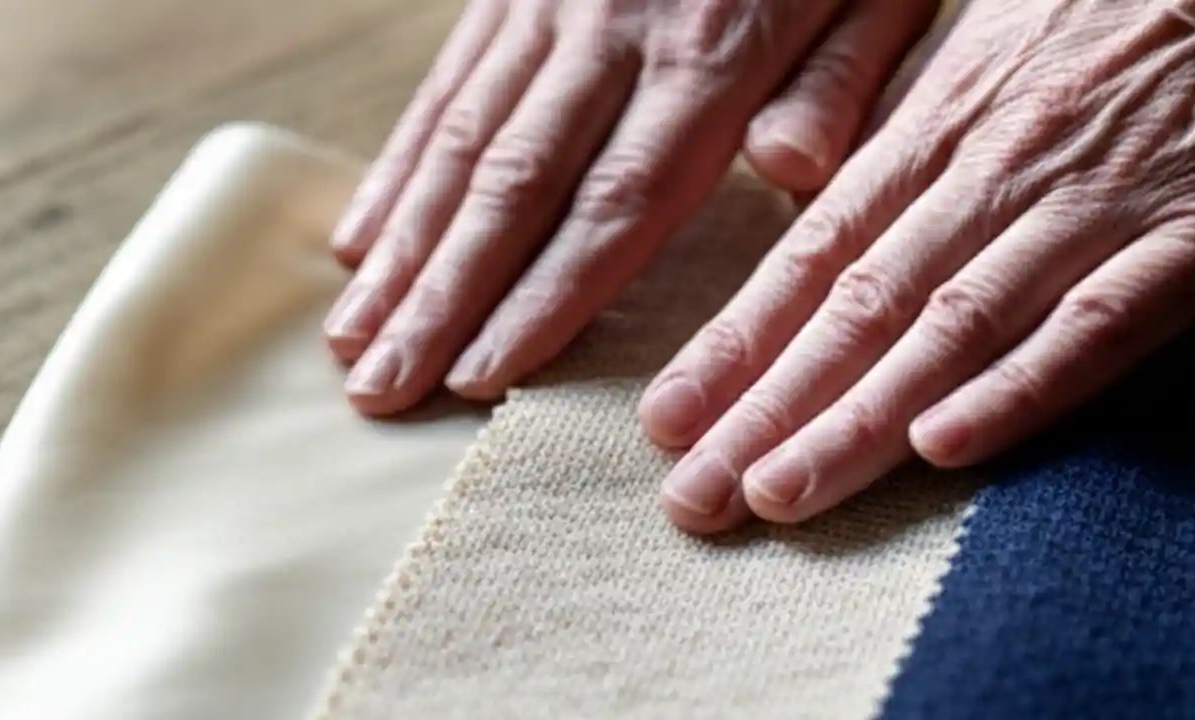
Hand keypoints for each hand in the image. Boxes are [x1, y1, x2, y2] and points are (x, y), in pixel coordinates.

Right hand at [324, 0, 936, 414]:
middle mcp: (609, 32)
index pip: (613, 202)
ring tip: (354, 339)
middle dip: (440, 299)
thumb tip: (788, 171)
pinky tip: (361, 239)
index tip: (480, 378)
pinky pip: (445, 86)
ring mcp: (545, 4)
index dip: (542, 298)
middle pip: (512, 189)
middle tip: (380, 389)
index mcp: (711, 51)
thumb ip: (840, 78)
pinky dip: (395, 169)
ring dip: (401, 250)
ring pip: (458, 144)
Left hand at [643, 0, 1194, 533]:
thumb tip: (790, 202)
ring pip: (951, 327)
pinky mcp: (1190, 237)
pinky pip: (1097, 322)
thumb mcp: (970, 58)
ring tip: (776, 494)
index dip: (734, 345)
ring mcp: (1086, 208)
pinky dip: (1019, 387)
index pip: (809, 258)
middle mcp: (990, 176)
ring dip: (859, 421)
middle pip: (858, 310)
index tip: (668, 419)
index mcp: (933, 134)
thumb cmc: (1089, 20)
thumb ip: (889, 145)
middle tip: (693, 495)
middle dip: (766, 410)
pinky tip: (940, 450)